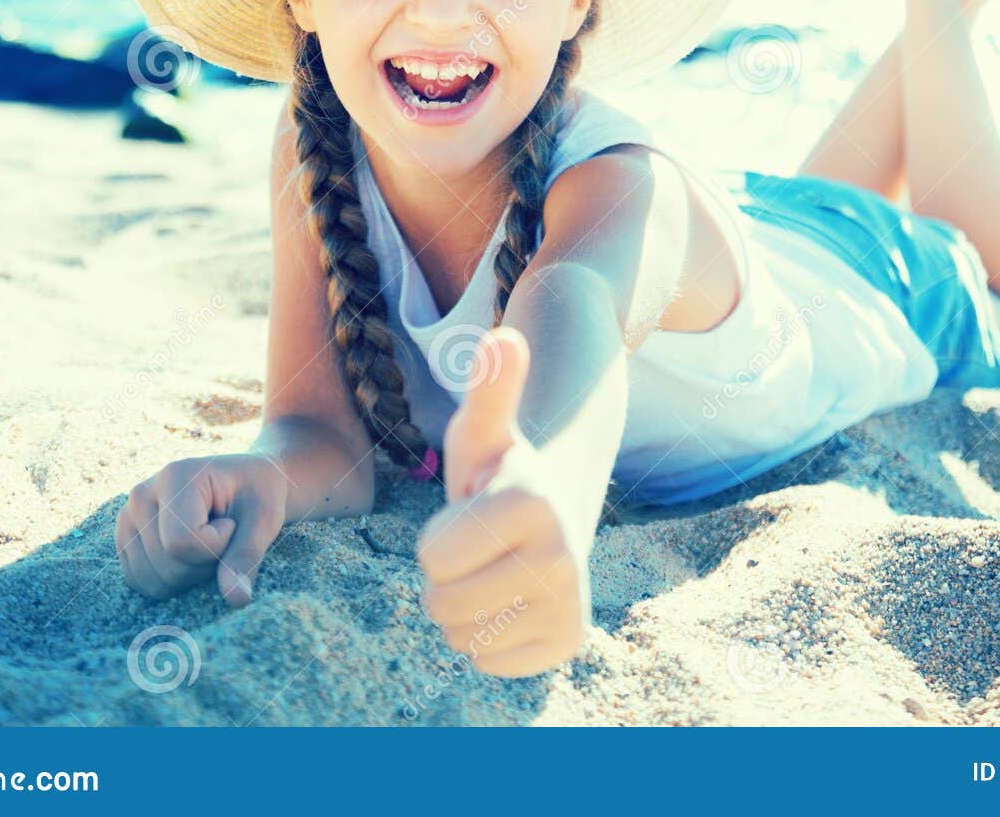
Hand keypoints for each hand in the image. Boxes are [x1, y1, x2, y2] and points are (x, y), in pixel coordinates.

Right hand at [115, 453, 287, 606]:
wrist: (245, 484)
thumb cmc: (258, 495)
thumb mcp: (264, 520)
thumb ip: (247, 557)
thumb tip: (237, 599)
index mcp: (175, 476)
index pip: (181, 543)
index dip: (217, 548)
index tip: (232, 521)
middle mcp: (142, 495)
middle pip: (168, 566)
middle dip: (206, 564)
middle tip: (223, 534)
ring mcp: (127, 519)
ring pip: (154, 581)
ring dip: (190, 575)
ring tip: (206, 541)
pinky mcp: (125, 541)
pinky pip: (143, 584)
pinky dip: (173, 581)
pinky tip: (190, 553)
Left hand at [416, 327, 590, 677]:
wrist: (557, 510)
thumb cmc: (501, 467)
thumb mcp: (484, 428)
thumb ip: (490, 386)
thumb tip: (503, 336)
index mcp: (533, 503)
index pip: (431, 555)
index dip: (436, 535)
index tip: (469, 512)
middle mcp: (562, 558)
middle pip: (441, 602)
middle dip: (445, 575)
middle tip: (478, 546)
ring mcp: (569, 605)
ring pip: (460, 637)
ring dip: (462, 608)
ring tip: (492, 570)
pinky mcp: (568, 642)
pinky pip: (488, 663)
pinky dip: (488, 640)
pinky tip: (510, 601)